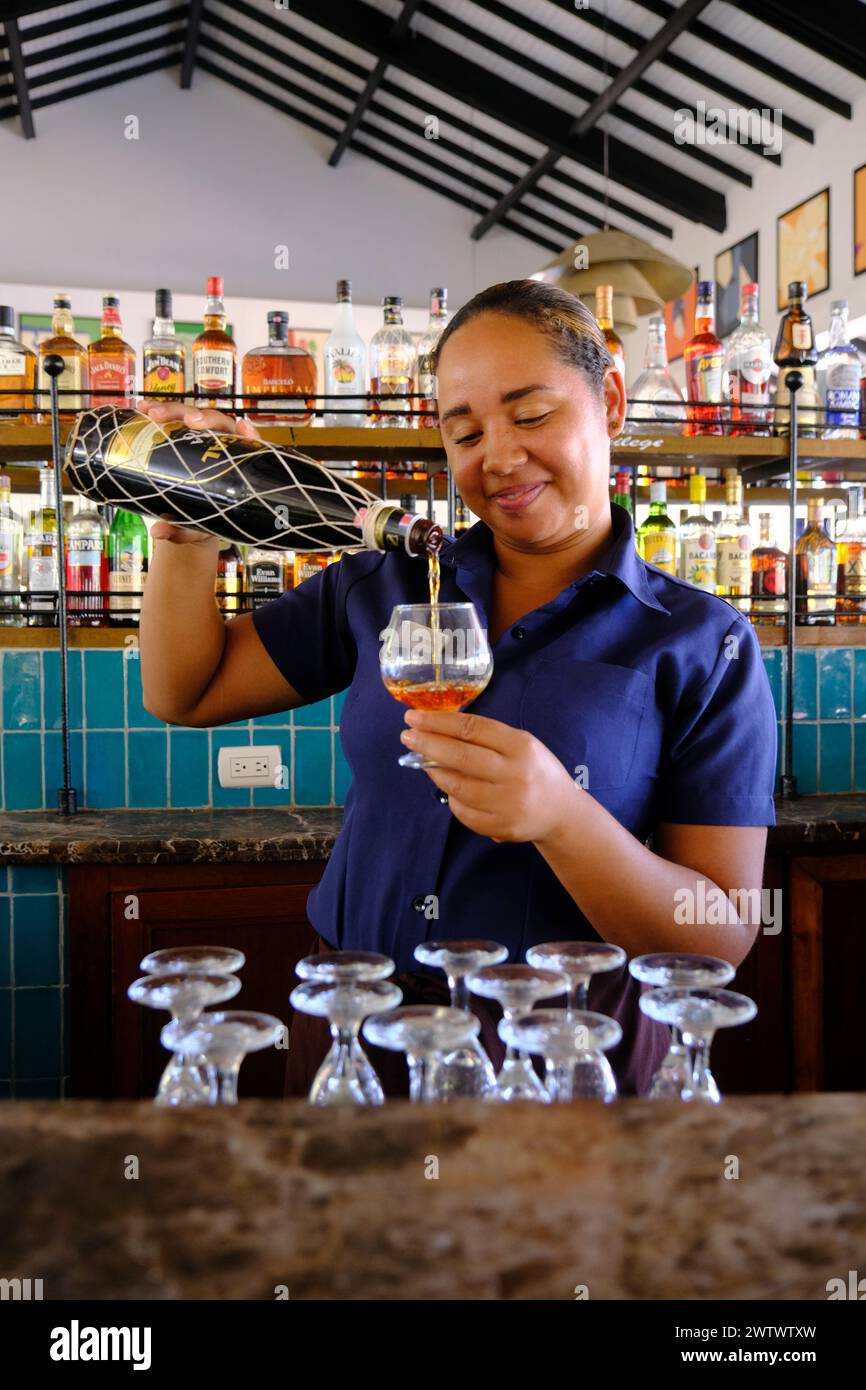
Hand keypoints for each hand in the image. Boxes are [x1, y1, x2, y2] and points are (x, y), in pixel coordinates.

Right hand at [134, 399, 258, 547]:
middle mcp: (221, 446)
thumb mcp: (196, 528)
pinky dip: (158, 413)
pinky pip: (173, 421)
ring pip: (192, 416)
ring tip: (151, 413)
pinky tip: (141, 410)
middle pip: (217, 423)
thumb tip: (157, 531)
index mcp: (236, 465)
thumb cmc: (204, 520)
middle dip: (202, 417)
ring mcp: (201, 438)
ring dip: (174, 410)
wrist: (193, 518)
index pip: (247, 444)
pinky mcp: (182, 436)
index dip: (247, 434)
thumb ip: (181, 531)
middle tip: (187, 421)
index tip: (241, 427)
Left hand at [400, 708, 581, 844]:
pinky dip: (451, 798)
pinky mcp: (502, 827)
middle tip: (407, 736)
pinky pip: (463, 812)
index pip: (472, 728)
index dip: (439, 722)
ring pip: (458, 786)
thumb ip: (486, 739)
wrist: (561, 812)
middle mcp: (516, 773)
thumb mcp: (521, 745)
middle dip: (428, 743)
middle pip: (461, 755)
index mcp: (521, 746)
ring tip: (424, 762)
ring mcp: (509, 803)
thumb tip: (437, 732)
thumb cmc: (535, 770)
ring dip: (435, 772)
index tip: (414, 717)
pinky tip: (447, 787)